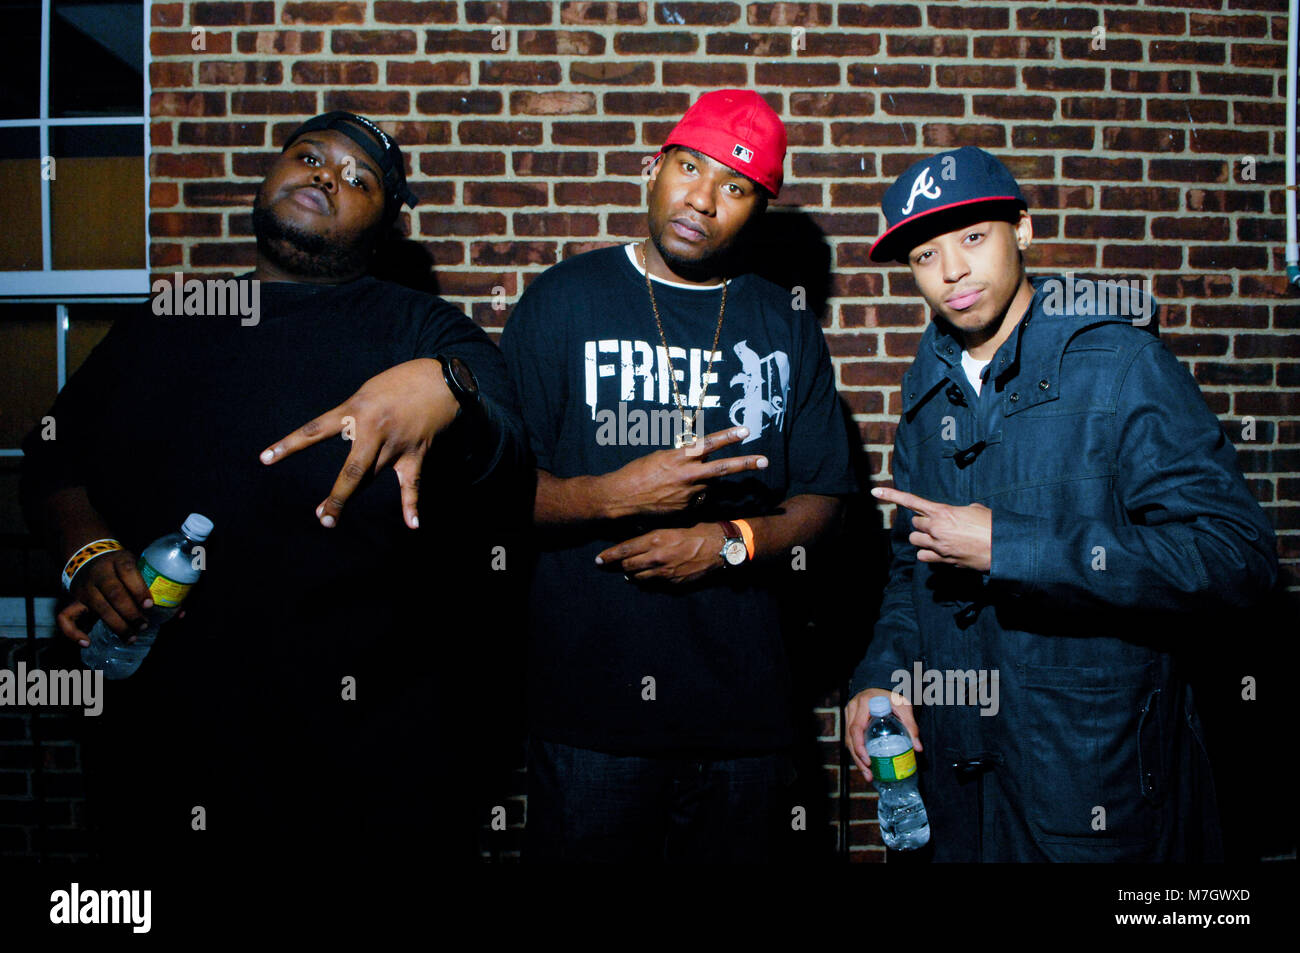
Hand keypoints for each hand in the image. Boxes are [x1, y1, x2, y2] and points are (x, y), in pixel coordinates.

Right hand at [69, 550, 150, 640]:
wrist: (88, 555)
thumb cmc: (121, 567)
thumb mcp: (137, 564)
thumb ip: (156, 585)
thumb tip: (180, 613)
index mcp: (119, 560)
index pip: (128, 571)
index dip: (139, 589)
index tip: (150, 605)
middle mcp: (100, 573)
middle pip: (114, 593)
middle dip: (130, 612)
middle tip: (143, 625)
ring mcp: (85, 587)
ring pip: (98, 607)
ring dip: (116, 625)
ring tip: (131, 637)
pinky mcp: (74, 599)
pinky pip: (65, 617)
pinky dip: (73, 632)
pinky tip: (86, 643)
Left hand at [259, 358, 459, 528]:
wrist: (441, 380)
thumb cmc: (401, 381)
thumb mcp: (367, 392)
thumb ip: (354, 417)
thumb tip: (349, 443)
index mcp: (355, 410)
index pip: (315, 431)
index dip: (289, 446)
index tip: (265, 459)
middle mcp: (373, 430)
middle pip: (351, 472)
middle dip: (336, 497)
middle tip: (321, 516)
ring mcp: (396, 445)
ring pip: (371, 478)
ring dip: (351, 497)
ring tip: (330, 518)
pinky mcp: (417, 453)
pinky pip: (412, 484)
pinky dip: (412, 505)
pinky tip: (412, 524)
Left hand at [595, 523, 726, 583]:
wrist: (719, 548)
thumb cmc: (697, 531)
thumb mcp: (672, 525)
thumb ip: (652, 531)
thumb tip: (635, 533)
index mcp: (654, 540)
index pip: (624, 550)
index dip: (608, 556)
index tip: (598, 560)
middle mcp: (656, 557)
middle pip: (627, 566)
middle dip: (617, 566)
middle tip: (609, 566)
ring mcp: (664, 573)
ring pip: (638, 578)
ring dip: (631, 575)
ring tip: (628, 572)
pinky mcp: (673, 584)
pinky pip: (653, 585)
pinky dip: (646, 582)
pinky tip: (645, 579)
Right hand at [601, 426, 767, 518]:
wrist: (621, 498)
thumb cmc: (637, 473)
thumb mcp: (661, 457)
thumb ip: (683, 457)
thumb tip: (700, 457)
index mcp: (680, 457)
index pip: (709, 444)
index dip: (728, 437)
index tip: (746, 431)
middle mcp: (687, 475)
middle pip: (723, 469)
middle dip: (746, 464)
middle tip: (765, 460)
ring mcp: (688, 494)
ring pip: (707, 486)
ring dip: (700, 483)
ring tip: (674, 484)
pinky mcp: (686, 509)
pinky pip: (697, 501)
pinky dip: (691, 498)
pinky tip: (673, 497)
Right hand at [845, 688, 921, 782]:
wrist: (881, 687)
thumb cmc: (893, 697)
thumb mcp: (904, 707)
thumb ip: (911, 726)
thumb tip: (918, 748)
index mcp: (864, 704)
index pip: (856, 728)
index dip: (859, 747)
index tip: (868, 761)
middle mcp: (852, 709)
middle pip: (850, 738)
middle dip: (858, 759)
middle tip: (869, 773)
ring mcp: (849, 715)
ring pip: (848, 741)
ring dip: (857, 759)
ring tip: (868, 775)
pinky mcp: (849, 721)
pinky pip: (851, 739)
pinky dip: (857, 753)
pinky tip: (866, 765)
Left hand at [872, 486, 991, 571]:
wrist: (1003, 548)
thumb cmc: (993, 526)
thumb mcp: (976, 510)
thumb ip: (962, 510)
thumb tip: (964, 513)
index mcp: (943, 511)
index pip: (912, 501)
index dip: (891, 495)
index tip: (875, 492)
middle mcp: (936, 527)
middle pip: (915, 523)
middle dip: (923, 524)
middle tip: (939, 525)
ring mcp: (938, 545)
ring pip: (915, 540)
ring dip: (923, 538)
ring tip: (939, 538)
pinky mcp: (943, 560)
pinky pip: (923, 556)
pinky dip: (928, 554)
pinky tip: (940, 552)